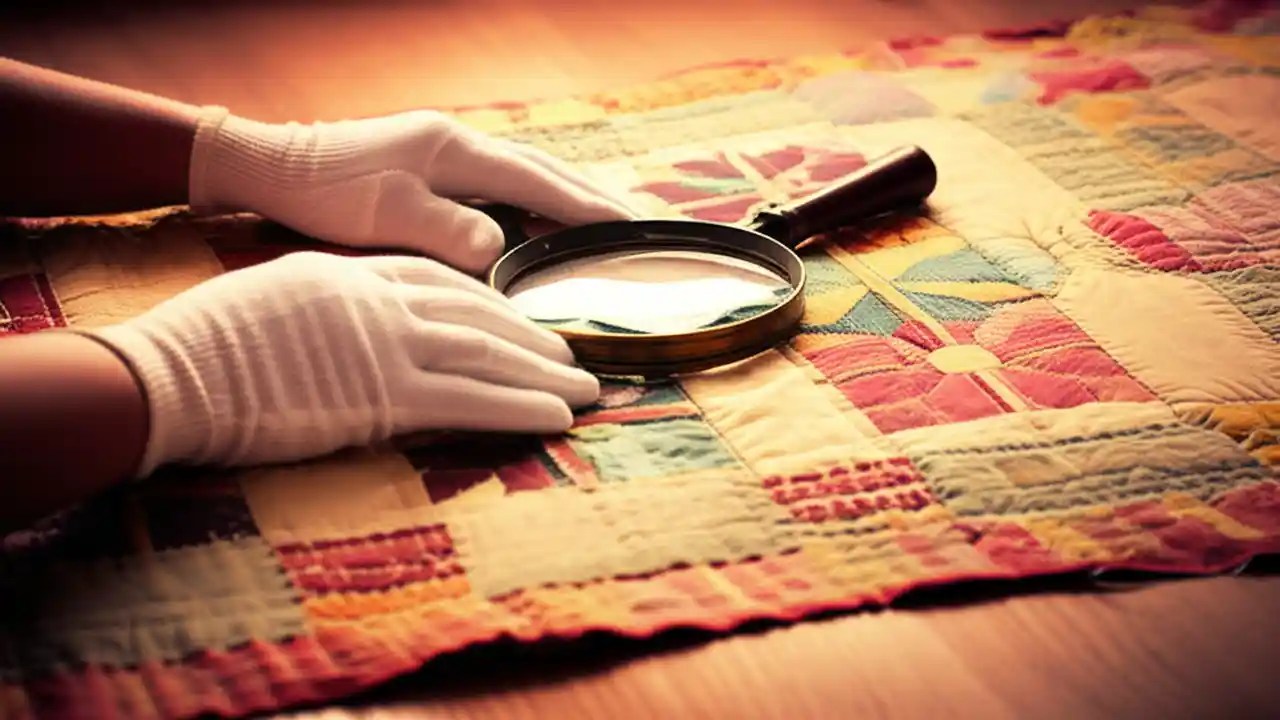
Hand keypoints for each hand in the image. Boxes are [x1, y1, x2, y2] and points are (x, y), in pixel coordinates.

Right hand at [83, 251, 599, 475]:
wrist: (172, 371)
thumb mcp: (276, 300)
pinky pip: (470, 402)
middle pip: (478, 314)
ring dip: (543, 375)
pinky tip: (556, 418)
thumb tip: (355, 330)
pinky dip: (520, 409)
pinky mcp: (384, 396)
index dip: (490, 302)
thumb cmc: (205, 343)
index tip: (520, 317)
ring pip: (487, 355)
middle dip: (532, 337)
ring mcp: (386, 345)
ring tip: (583, 389)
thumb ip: (330, 308)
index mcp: (352, 274)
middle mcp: (380, 302)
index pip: (440, 281)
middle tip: (572, 355)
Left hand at [187, 107, 635, 272]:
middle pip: (544, 169)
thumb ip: (445, 230)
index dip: (586, 206)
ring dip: (567, 196)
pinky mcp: (434, 164)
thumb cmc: (327, 193)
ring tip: (604, 224)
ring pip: (525, 173)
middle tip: (636, 225)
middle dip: (591, 197)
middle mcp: (460, 142)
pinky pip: (503, 183)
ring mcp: (448, 149)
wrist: (276, 165)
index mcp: (455, 150)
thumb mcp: (385, 216)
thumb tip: (497, 250)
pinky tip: (542, 222)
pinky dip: (535, 200)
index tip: (629, 227)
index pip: (538, 181)